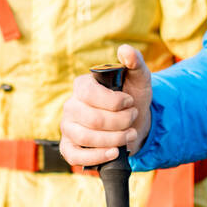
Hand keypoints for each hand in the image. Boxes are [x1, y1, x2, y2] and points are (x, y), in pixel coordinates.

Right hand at [60, 44, 152, 165]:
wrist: (133, 123)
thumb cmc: (133, 98)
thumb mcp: (139, 79)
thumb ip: (134, 62)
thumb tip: (125, 50)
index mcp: (82, 86)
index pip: (90, 93)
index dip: (114, 101)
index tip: (130, 102)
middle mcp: (70, 105)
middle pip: (92, 119)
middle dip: (120, 122)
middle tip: (133, 118)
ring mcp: (67, 127)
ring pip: (85, 138)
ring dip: (114, 139)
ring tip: (129, 134)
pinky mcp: (69, 147)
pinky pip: (74, 156)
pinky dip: (96, 156)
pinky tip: (114, 152)